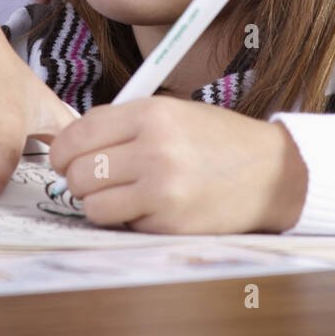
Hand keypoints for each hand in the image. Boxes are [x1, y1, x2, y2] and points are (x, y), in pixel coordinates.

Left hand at [47, 96, 307, 234]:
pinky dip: (125, 218)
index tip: (63, 158)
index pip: (79, 133)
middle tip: (91, 178)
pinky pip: (121, 223)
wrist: (272, 172)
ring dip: (97, 202)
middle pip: (79, 171)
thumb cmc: (218, 140)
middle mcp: (154, 149)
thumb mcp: (172, 112)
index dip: (61, 150)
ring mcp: (162, 189)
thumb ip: (124, 124)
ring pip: (92, 204)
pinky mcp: (170, 223)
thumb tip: (72, 145)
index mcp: (151, 114)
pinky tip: (147, 205)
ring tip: (118, 193)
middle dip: (77, 178)